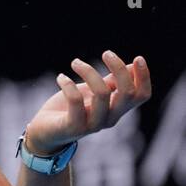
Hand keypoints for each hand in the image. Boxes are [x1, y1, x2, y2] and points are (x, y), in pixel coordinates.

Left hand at [25, 51, 151, 154]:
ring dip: (89, 72)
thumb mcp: (91, 92)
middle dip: (119, 69)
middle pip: (127, 94)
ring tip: (75, 62)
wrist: (43, 132)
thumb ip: (110, 83)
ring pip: (102, 94)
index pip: (141, 96)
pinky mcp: (73, 127)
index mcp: (117, 110)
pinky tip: (61, 77)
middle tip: (106, 53)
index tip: (137, 58)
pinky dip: (68, 84)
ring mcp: (93, 124)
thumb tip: (131, 66)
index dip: (144, 77)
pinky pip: (76, 101)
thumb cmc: (68, 109)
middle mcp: (110, 119)